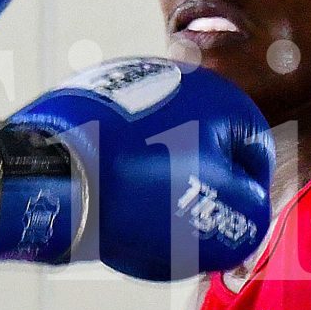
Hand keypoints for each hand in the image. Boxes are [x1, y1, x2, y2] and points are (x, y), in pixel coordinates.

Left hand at [0, 58, 272, 279]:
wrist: (54, 176)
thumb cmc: (146, 196)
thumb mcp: (220, 220)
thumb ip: (251, 218)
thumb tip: (249, 215)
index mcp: (221, 98)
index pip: (256, 152)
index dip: (249, 199)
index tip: (231, 231)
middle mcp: (178, 78)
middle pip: (206, 144)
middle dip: (203, 189)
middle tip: (190, 231)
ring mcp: (127, 84)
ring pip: (163, 142)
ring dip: (164, 178)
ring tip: (147, 221)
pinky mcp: (86, 99)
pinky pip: (121, 139)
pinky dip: (125, 166)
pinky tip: (112, 199)